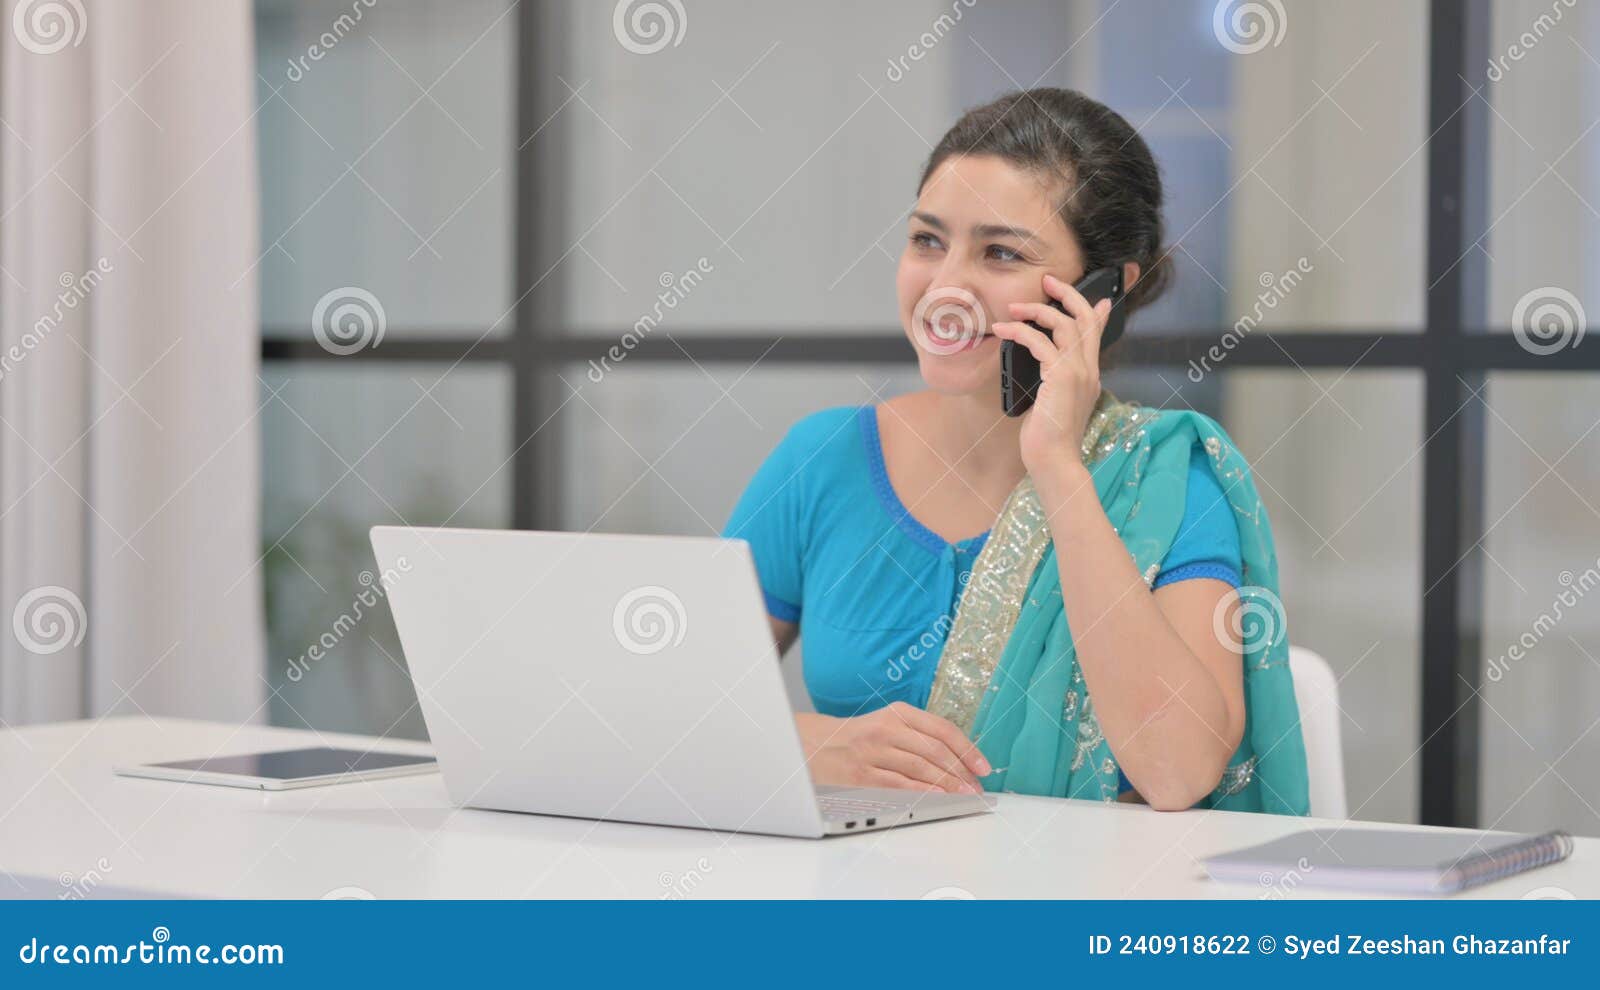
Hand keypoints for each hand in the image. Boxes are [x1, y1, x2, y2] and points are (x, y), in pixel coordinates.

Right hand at [794, 703, 991, 793]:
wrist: (815, 744)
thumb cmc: (858, 737)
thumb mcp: (888, 723)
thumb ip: (919, 734)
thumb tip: (959, 759)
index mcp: (898, 712)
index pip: (942, 729)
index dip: (967, 749)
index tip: (983, 766)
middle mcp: (887, 728)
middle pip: (935, 750)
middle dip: (962, 772)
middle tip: (977, 787)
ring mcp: (874, 751)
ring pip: (921, 768)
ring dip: (948, 785)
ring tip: (964, 796)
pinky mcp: (863, 774)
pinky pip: (900, 784)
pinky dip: (923, 791)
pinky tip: (938, 797)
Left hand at [992, 272, 1112, 477]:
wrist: (1055, 461)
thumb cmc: (1049, 438)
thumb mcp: (1054, 404)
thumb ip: (1055, 382)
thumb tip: (1047, 370)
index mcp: (1089, 375)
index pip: (1097, 333)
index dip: (1096, 310)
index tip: (1096, 296)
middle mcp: (1088, 369)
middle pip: (1084, 318)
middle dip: (1066, 294)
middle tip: (1047, 280)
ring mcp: (1077, 372)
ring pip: (1064, 324)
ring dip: (1036, 310)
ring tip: (1013, 308)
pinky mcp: (1061, 377)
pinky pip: (1040, 342)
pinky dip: (1020, 332)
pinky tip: (1003, 330)